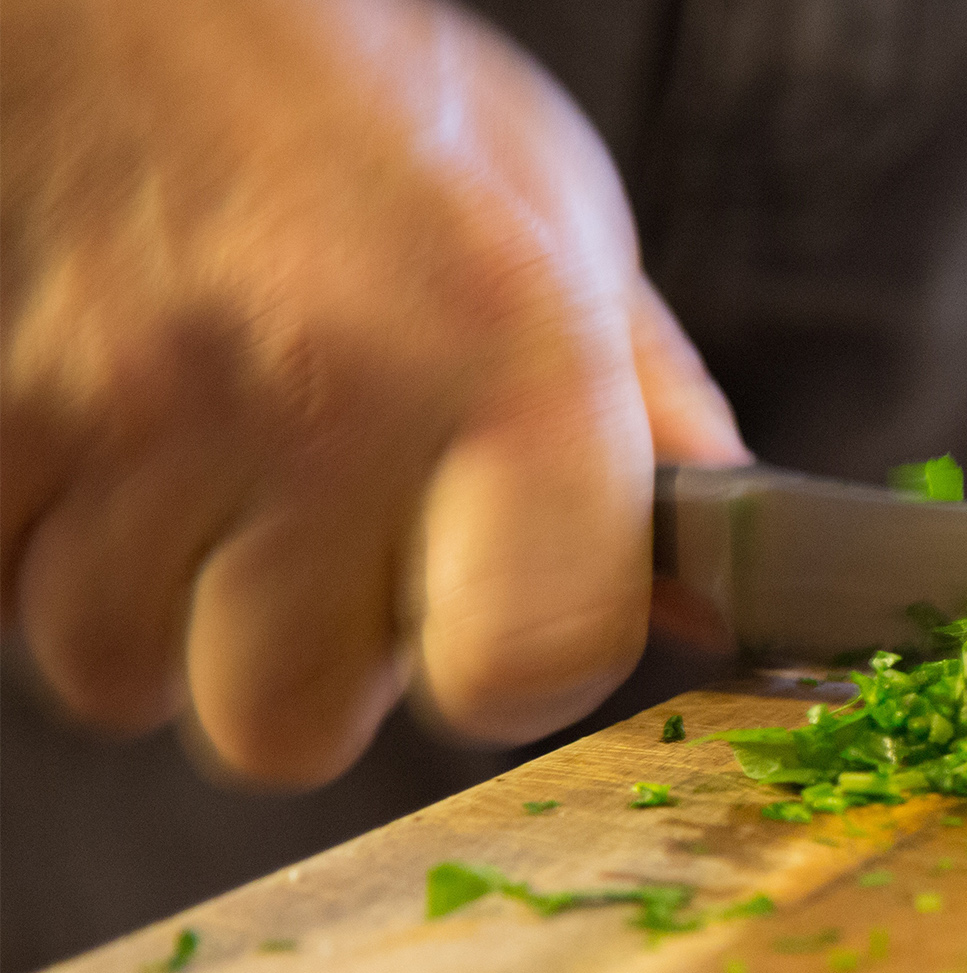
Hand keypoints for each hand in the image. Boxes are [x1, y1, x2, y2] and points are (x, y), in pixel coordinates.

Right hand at [1, 0, 747, 783]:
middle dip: (317, 664)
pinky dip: (59, 560)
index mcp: (505, 352)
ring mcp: (137, 406)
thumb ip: (647, 428)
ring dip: (176, 617)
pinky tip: (135, 464)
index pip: (524, 664)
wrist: (157, 4)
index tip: (513, 617)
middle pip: (290, 723)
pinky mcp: (1, 413)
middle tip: (345, 540)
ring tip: (232, 487)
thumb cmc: (382, 118)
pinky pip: (8, 603)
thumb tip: (712, 599)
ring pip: (128, 676)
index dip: (520, 670)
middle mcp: (323, 391)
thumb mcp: (565, 236)